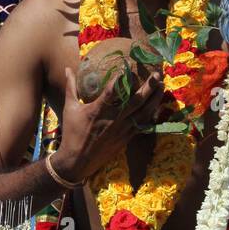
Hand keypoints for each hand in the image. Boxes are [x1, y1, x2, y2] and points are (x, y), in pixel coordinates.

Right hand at [54, 67, 162, 182]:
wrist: (76, 161)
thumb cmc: (72, 132)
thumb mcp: (70, 108)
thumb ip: (71, 86)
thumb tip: (66, 68)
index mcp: (98, 110)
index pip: (112, 92)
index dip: (121, 79)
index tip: (129, 67)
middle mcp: (113, 119)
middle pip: (135, 101)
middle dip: (148, 87)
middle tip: (157, 74)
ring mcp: (122, 129)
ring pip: (143, 112)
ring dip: (154, 99)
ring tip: (162, 86)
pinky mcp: (126, 138)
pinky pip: (142, 125)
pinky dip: (151, 115)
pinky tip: (157, 106)